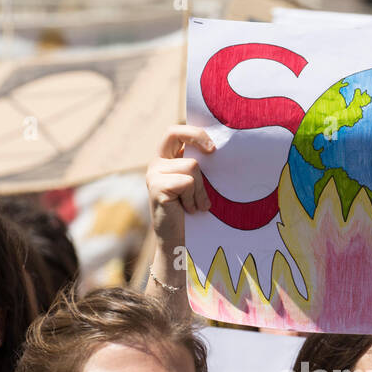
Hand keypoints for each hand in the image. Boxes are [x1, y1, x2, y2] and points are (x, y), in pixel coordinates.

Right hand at [146, 125, 214, 242]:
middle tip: (213, 151)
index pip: (175, 132)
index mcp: (166, 159)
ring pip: (191, 166)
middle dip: (197, 136)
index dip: (194, 132)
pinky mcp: (156, 187)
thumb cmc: (192, 211)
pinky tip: (189, 209)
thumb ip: (200, 167)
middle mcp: (157, 163)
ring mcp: (154, 174)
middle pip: (175, 133)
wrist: (177, 239)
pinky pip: (187, 183)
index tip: (213, 147)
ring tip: (196, 204)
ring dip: (200, 188)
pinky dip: (194, 197)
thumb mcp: (197, 184)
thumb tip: (218, 150)